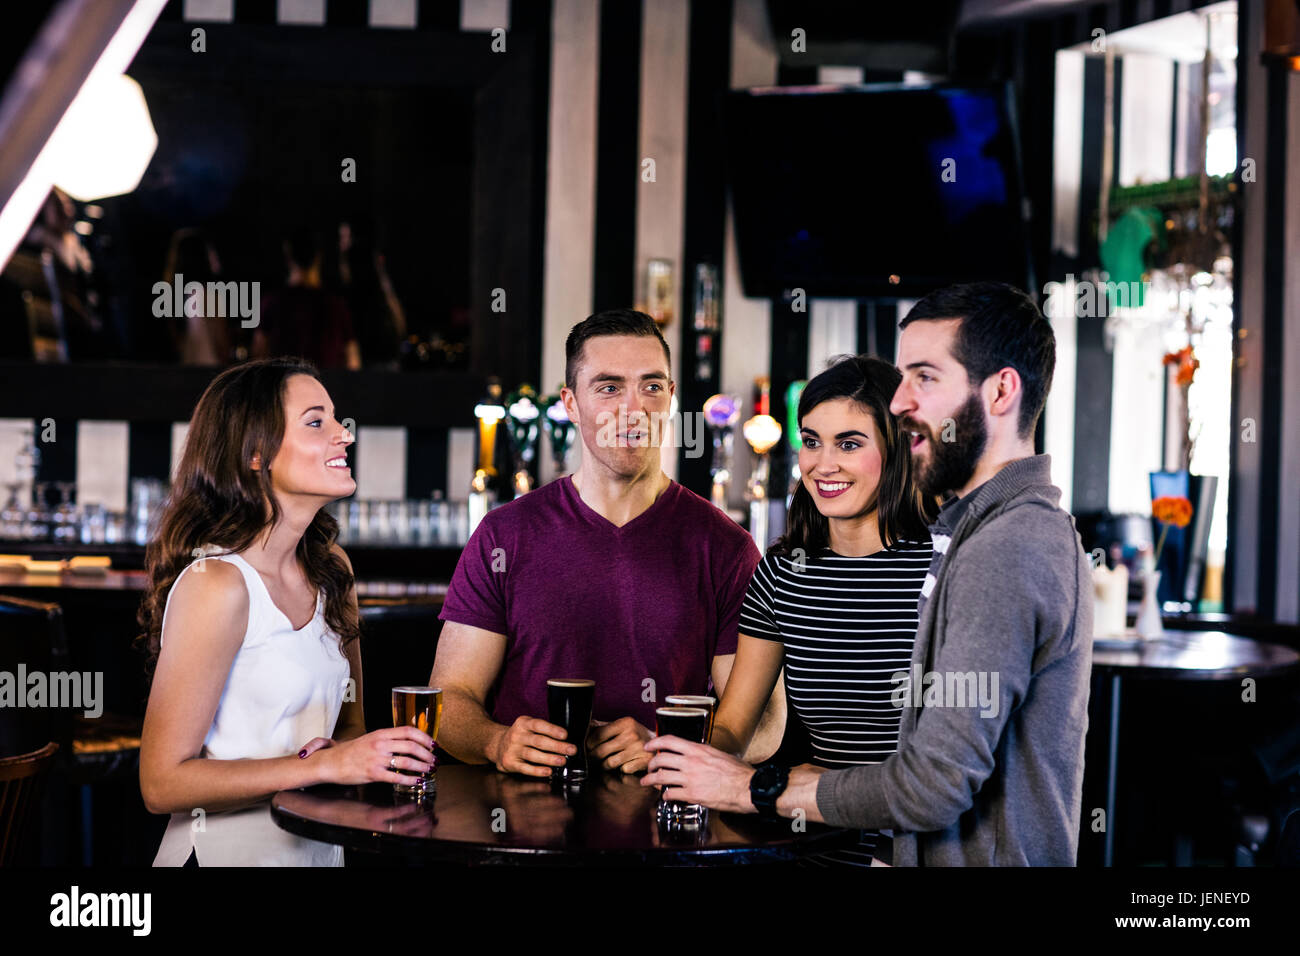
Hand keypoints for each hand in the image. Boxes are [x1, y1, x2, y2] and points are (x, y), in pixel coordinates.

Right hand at [305, 727, 434, 786]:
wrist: (331, 762)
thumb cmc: (351, 751)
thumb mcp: (371, 738)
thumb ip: (389, 738)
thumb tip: (409, 741)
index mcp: (381, 733)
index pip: (408, 731)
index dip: (424, 737)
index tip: (433, 744)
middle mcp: (380, 744)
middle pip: (411, 746)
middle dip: (426, 754)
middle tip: (434, 760)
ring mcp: (376, 759)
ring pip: (406, 762)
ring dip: (421, 767)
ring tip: (429, 770)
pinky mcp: (372, 774)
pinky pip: (396, 777)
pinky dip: (409, 779)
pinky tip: (416, 781)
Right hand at [488, 716, 575, 777]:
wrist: (497, 745)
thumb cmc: (521, 736)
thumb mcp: (529, 727)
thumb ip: (543, 731)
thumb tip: (566, 741)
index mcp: (523, 723)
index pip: (539, 725)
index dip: (552, 730)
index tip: (565, 735)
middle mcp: (517, 735)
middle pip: (539, 741)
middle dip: (557, 746)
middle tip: (571, 750)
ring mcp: (512, 749)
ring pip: (533, 755)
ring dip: (549, 759)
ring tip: (562, 761)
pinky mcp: (510, 762)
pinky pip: (525, 768)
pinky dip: (537, 771)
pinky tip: (548, 771)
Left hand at [588, 717, 652, 773]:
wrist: (659, 744)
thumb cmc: (636, 735)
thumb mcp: (622, 726)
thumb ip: (604, 727)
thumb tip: (586, 729)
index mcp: (625, 723)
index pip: (598, 734)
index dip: (589, 743)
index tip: (588, 746)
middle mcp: (632, 735)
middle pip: (601, 750)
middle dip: (593, 756)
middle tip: (592, 758)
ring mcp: (639, 749)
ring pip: (610, 763)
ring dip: (605, 765)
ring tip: (605, 763)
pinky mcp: (644, 761)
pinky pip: (623, 770)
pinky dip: (621, 769)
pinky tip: (623, 765)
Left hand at [642, 736, 756, 812]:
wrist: (748, 788)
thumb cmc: (739, 773)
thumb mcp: (720, 754)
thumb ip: (705, 754)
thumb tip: (699, 755)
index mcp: (698, 750)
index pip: (670, 741)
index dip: (655, 742)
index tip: (648, 746)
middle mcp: (691, 762)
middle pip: (661, 759)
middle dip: (650, 764)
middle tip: (648, 767)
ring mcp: (690, 779)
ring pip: (661, 777)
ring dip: (650, 780)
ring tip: (646, 782)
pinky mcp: (693, 795)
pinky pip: (671, 794)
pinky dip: (665, 795)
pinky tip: (666, 796)